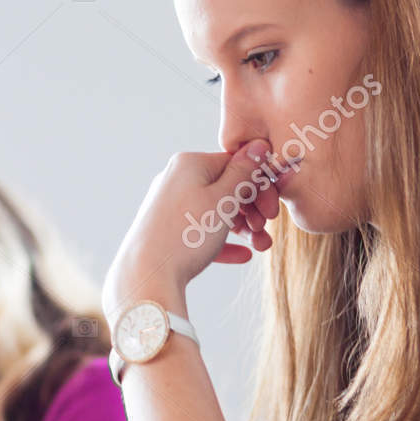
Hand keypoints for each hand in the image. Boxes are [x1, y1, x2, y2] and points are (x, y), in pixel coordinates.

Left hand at [102, 140, 282, 315]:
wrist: (146, 275)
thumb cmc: (186, 235)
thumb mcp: (223, 200)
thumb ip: (243, 172)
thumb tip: (259, 145)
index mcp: (190, 163)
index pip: (235, 164)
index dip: (259, 187)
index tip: (272, 210)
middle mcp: (176, 178)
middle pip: (226, 188)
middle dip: (252, 211)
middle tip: (265, 229)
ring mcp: (169, 204)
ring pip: (215, 211)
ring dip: (242, 228)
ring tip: (260, 247)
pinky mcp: (166, 229)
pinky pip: (200, 230)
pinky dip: (222, 241)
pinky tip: (243, 255)